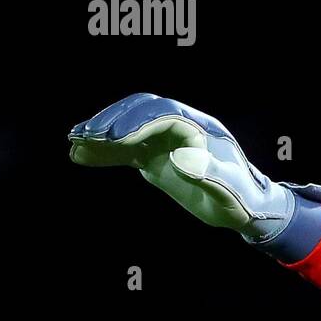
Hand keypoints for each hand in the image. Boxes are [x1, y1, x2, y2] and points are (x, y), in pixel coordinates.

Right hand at [68, 93, 320, 246]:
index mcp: (201, 129)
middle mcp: (182, 128)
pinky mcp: (156, 156)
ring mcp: (167, 141)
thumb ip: (210, 174)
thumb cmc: (244, 200)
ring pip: (130, 127)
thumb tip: (182, 157)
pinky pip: (126, 149)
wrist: (247, 208)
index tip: (114, 137)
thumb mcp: (230, 191)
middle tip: (85, 135)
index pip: (165, 114)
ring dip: (102, 133)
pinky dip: (104, 152)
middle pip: (142, 112)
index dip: (138, 122)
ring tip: (73, 141)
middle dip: (113, 121)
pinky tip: (80, 156)